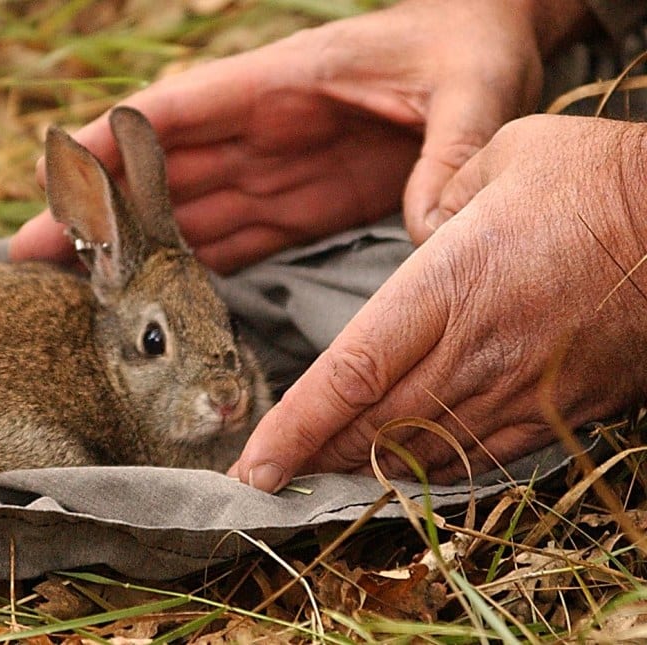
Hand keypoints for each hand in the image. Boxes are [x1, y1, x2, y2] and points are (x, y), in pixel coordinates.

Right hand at [10, 0, 587, 272]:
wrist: (495, 49)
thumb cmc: (475, 46)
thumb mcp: (476, 87)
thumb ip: (453, 150)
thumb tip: (433, 227)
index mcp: (282, 86)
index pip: (175, 114)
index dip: (110, 143)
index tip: (50, 176)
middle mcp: (263, 132)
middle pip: (158, 174)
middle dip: (94, 211)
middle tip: (26, 255)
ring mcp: (277, 172)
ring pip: (186, 214)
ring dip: (128, 248)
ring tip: (70, 286)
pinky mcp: (303, 205)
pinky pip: (235, 240)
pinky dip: (190, 267)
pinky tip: (154, 298)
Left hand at [229, 114, 646, 489]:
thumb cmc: (600, 181)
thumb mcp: (506, 156)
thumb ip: (441, 201)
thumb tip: (422, 235)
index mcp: (451, 286)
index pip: (352, 374)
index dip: (297, 428)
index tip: (256, 465)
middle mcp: (478, 351)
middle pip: (375, 428)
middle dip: (317, 457)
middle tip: (276, 473)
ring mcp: (521, 391)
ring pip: (423, 452)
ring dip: (366, 467)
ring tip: (325, 471)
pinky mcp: (558, 412)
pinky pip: (479, 457)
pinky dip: (430, 468)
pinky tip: (403, 465)